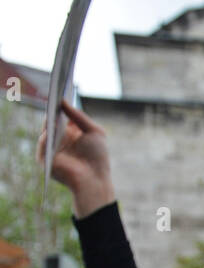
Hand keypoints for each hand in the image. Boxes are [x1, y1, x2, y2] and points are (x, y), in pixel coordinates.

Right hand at [37, 99, 114, 218]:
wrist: (95, 180)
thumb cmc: (97, 157)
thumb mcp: (93, 131)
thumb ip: (78, 116)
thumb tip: (62, 100)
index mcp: (69, 132)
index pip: (60, 114)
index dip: (60, 103)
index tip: (60, 88)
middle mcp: (58, 139)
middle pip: (51, 120)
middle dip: (52, 107)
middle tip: (54, 93)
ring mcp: (50, 148)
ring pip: (45, 130)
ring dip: (48, 119)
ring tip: (52, 106)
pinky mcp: (45, 159)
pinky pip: (42, 144)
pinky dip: (45, 137)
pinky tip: (50, 128)